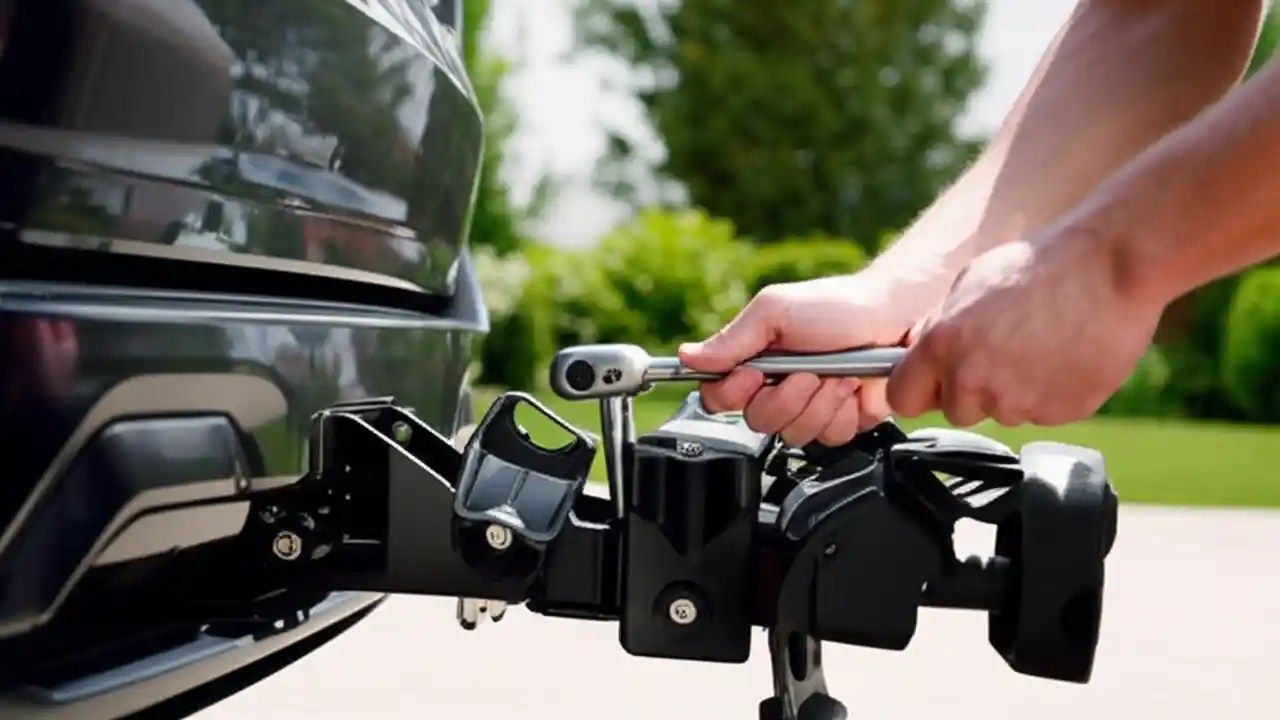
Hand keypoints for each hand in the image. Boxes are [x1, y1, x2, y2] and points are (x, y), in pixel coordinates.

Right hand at [678, 268, 944, 446]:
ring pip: (795, 435)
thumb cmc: (839, 305)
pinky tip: (854, 389)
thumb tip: (686, 356)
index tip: (755, 373)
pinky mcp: (842, 420)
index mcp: (755, 360)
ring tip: (837, 373)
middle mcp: (777, 387)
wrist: (899, 315)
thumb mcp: (776, 311)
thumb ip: (732, 339)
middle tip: (808, 370)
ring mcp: (810, 406)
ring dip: (820, 403)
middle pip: (758, 422)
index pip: (718, 397)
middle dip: (787, 397)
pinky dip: (844, 413)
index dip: (733, 394)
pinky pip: (831, 439)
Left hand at [887, 231, 1164, 425]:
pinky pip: (1044, 413)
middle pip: (956, 411)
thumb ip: (938, 326)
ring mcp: (1019, 401)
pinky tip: (1065, 354)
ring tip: (1040, 344)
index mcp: (943, 346)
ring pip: (1003, 412)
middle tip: (1001, 352)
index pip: (902, 399)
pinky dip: (1051, 393)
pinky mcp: (1060, 412)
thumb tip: (920, 353)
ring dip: (1014, 390)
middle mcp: (975, 380)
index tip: (931, 382)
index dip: (918, 390)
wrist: (1111, 265)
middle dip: (971, 391)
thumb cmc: (1039, 265)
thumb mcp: (968, 283)